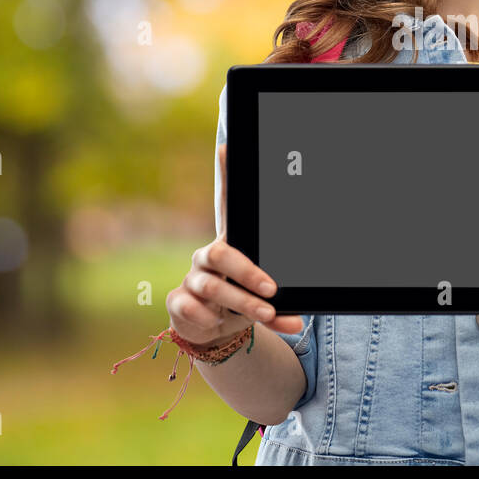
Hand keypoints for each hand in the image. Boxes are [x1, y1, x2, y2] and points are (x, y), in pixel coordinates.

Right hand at [164, 144, 304, 344]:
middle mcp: (207, 256)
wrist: (213, 331)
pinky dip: (210, 318)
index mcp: (230, 245)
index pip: (227, 206)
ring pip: (213, 286)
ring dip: (242, 301)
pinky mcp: (177, 301)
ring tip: (266, 312)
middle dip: (248, 272)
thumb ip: (279, 306)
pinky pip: (191, 307)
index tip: (226, 147)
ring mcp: (191, 278)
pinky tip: (219, 321)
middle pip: (221, 253)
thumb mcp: (261, 297)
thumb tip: (300, 319)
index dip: (224, 177)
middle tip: (272, 289)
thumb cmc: (242, 301)